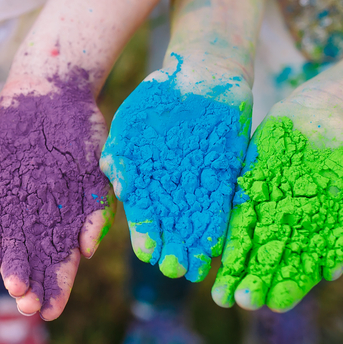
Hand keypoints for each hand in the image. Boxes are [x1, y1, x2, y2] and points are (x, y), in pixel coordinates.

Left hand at [0, 68, 113, 319]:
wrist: (52, 90)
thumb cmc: (83, 129)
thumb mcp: (99, 166)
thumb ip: (95, 208)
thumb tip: (87, 248)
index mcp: (65, 218)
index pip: (60, 264)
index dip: (56, 289)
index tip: (51, 313)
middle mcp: (37, 216)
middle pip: (32, 260)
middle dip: (30, 284)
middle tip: (27, 307)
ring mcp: (13, 202)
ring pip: (9, 243)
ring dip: (9, 267)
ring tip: (10, 288)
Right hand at [101, 54, 250, 281]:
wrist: (200, 73)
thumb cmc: (160, 97)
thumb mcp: (132, 124)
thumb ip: (121, 156)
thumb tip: (120, 187)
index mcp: (142, 180)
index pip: (144, 216)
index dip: (146, 236)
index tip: (149, 253)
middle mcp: (168, 189)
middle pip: (169, 226)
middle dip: (171, 249)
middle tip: (174, 269)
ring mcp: (196, 186)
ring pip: (193, 223)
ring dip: (193, 247)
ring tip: (195, 269)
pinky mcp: (222, 179)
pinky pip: (219, 207)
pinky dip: (218, 226)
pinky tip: (218, 246)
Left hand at [212, 97, 342, 311]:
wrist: (327, 117)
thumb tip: (332, 273)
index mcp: (309, 239)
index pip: (295, 271)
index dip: (285, 289)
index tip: (275, 305)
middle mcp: (281, 229)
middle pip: (265, 262)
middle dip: (253, 284)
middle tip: (242, 302)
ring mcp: (260, 209)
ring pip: (245, 244)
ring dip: (233, 268)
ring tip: (221, 294)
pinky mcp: (243, 187)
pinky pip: (231, 213)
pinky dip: (223, 233)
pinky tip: (213, 252)